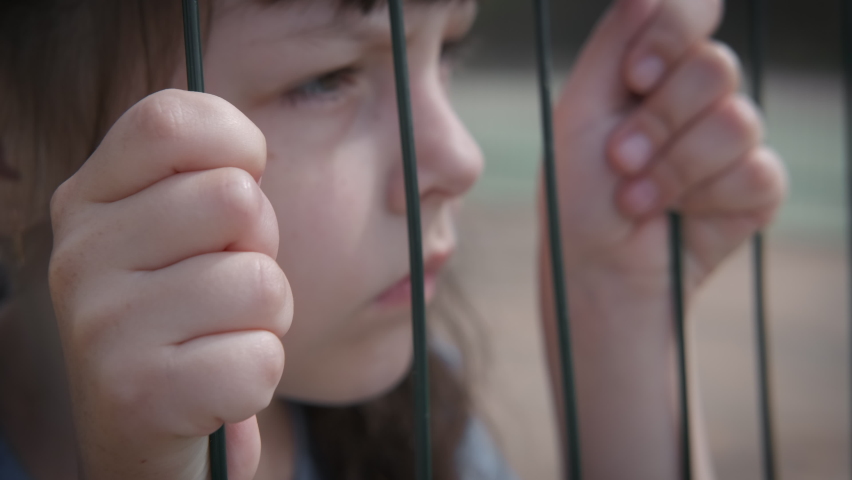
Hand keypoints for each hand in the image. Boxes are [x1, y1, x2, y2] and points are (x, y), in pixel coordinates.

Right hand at [49, 90, 291, 479]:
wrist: (141, 432)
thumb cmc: (183, 318)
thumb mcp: (177, 235)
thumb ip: (202, 181)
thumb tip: (249, 160)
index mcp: (87, 200)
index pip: (171, 120)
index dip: (236, 144)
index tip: (242, 184)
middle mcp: (78, 255)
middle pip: (237, 200)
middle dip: (259, 248)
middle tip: (224, 289)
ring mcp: (101, 327)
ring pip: (262, 283)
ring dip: (267, 319)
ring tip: (219, 337)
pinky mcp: (137, 395)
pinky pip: (261, 359)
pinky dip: (259, 376)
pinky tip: (216, 387)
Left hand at [547, 0, 786, 294]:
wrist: (600, 267)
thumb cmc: (579, 194)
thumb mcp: (580, 112)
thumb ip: (612, 45)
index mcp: (655, 70)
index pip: (691, 12)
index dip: (672, 34)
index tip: (635, 78)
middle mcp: (697, 97)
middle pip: (715, 69)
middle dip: (659, 122)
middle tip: (619, 160)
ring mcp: (732, 141)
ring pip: (737, 123)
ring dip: (675, 168)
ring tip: (636, 200)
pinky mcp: (757, 187)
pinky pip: (757, 172)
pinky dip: (705, 199)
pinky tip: (677, 216)